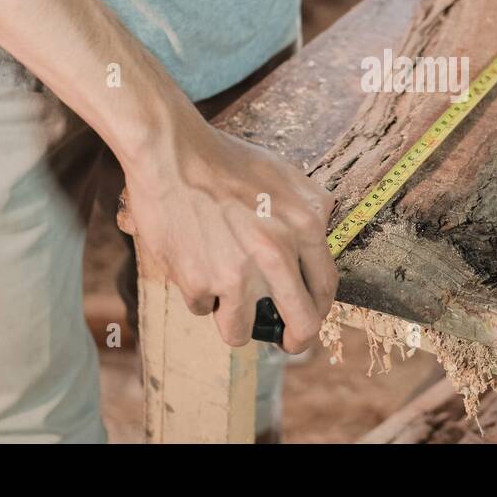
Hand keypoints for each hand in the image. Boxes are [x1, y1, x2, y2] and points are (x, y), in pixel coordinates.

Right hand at [117, 107, 337, 353]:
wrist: (171, 153)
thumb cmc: (226, 159)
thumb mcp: (286, 173)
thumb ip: (312, 206)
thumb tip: (325, 232)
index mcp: (305, 226)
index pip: (326, 287)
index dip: (319, 310)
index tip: (309, 318)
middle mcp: (277, 254)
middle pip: (300, 324)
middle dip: (295, 341)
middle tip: (287, 343)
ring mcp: (238, 273)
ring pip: (240, 330)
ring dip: (235, 323)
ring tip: (224, 302)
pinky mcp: (200, 282)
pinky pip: (202, 308)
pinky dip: (198, 294)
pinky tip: (193, 263)